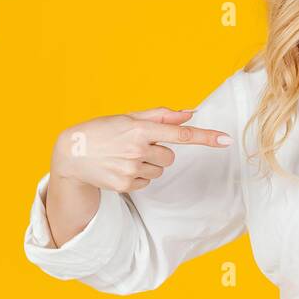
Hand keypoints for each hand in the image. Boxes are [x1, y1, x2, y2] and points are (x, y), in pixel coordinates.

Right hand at [51, 106, 231, 193]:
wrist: (72, 154)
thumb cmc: (104, 131)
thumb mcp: (129, 117)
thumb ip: (161, 116)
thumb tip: (190, 113)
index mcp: (140, 129)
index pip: (180, 134)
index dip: (205, 137)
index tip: (226, 139)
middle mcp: (138, 149)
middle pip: (170, 156)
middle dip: (159, 151)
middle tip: (134, 145)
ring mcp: (132, 169)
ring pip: (160, 169)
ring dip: (148, 163)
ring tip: (124, 156)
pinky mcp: (127, 185)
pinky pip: (148, 181)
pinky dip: (138, 175)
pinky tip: (120, 167)